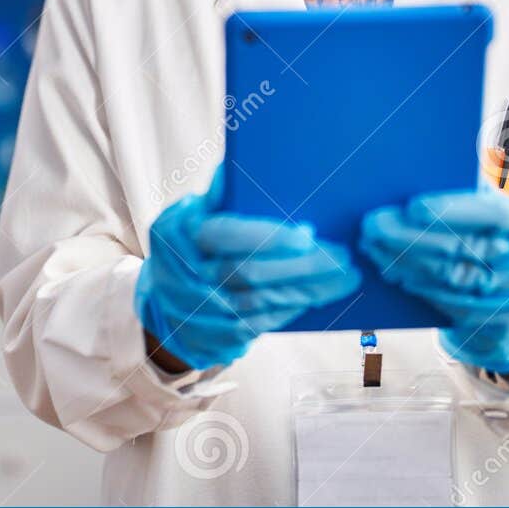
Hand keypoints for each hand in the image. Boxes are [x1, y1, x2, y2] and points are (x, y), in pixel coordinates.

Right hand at [136, 173, 361, 371]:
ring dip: (307, 291)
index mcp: (177, 235)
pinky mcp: (213, 339)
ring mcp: (196, 313)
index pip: (226, 235)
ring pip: (260, 303)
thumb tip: (240, 167)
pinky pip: (259, 325)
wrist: (164, 302)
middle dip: (301, 266)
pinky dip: (291, 310)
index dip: (268, 236)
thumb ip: (217, 195)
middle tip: (342, 256)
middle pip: (248, 273)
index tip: (309, 232)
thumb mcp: (189, 213)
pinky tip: (317, 296)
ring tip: (344, 277)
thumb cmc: (188, 244)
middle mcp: (183, 277)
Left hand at [358, 189, 508, 375]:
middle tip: (373, 226)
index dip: (453, 210)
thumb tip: (412, 180)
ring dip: (409, 265)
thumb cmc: (498, 243)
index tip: (411, 206)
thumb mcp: (495, 218)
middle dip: (413, 237)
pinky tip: (397, 276)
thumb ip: (468, 200)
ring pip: (457, 280)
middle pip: (468, 249)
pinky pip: (456, 308)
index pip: (495, 213)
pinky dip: (423, 290)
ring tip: (376, 249)